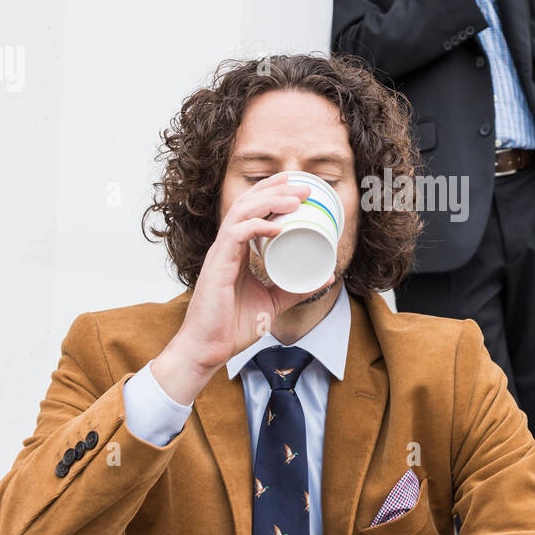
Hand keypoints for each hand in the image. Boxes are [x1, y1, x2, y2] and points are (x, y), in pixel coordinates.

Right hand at [151, 174, 313, 403]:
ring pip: (241, 212)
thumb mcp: (274, 303)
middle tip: (304, 186)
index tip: (296, 185)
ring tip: (295, 199)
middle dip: (276, 189)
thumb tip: (326, 277)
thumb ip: (296, 289)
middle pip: (248, 203)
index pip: (252, 210)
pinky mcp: (217, 265)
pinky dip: (257, 226)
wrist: (209, 349)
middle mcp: (226, 247)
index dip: (272, 192)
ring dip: (269, 201)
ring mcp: (220, 254)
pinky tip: (277, 227)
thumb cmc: (232, 326)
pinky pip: (236, 235)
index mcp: (236, 251)